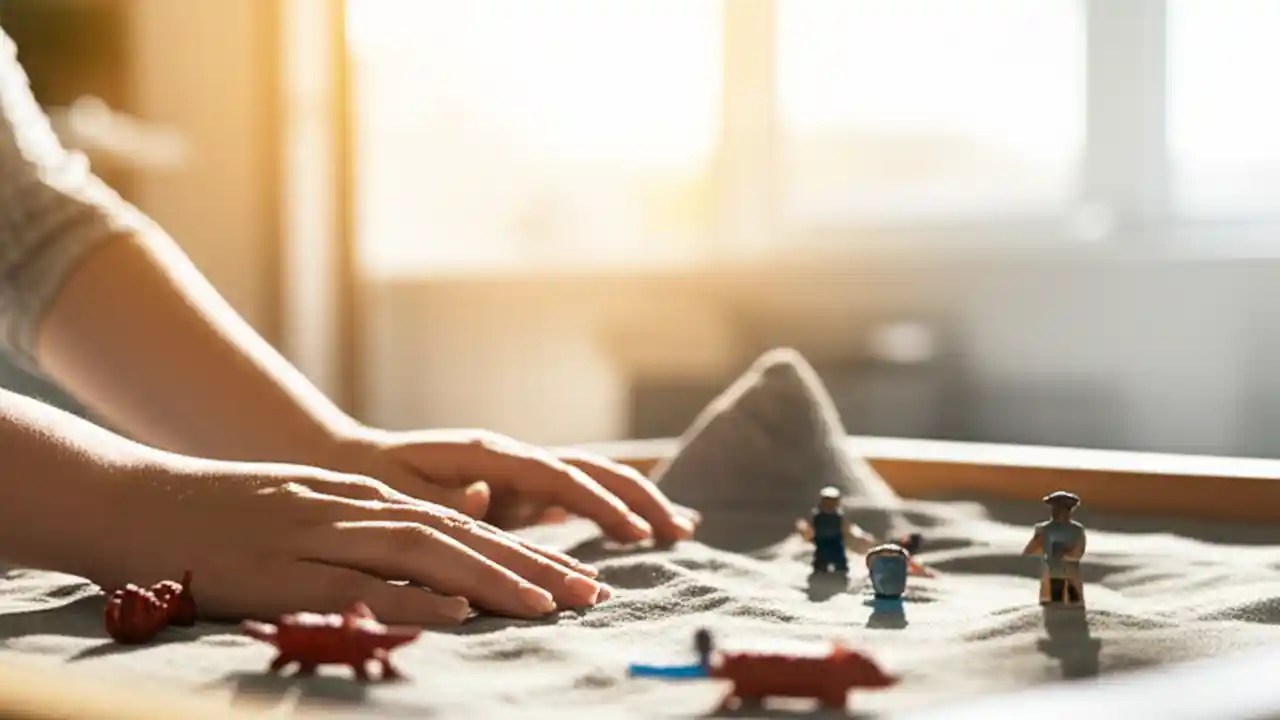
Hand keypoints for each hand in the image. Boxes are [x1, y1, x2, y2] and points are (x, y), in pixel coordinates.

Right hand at [69, 457, 608, 623]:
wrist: (135, 501)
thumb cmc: (223, 517)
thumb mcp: (308, 513)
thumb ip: (366, 535)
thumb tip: (427, 578)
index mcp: (364, 498)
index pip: (462, 526)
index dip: (524, 551)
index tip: (577, 577)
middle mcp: (355, 510)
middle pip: (460, 537)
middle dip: (531, 565)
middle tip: (590, 594)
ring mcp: (321, 536)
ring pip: (424, 553)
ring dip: (492, 579)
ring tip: (547, 604)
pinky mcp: (284, 570)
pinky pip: (358, 585)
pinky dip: (410, 598)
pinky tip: (455, 615)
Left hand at [325, 428, 699, 543]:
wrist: (353, 464)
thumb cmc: (376, 480)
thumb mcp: (400, 490)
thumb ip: (445, 496)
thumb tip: (486, 496)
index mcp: (493, 453)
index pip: (563, 476)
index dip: (603, 504)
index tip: (639, 533)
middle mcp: (516, 458)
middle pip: (594, 471)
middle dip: (641, 498)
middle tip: (683, 531)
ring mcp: (521, 474)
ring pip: (594, 481)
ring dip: (637, 502)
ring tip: (681, 527)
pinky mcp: (519, 492)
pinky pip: (577, 498)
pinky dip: (612, 510)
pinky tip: (639, 528)